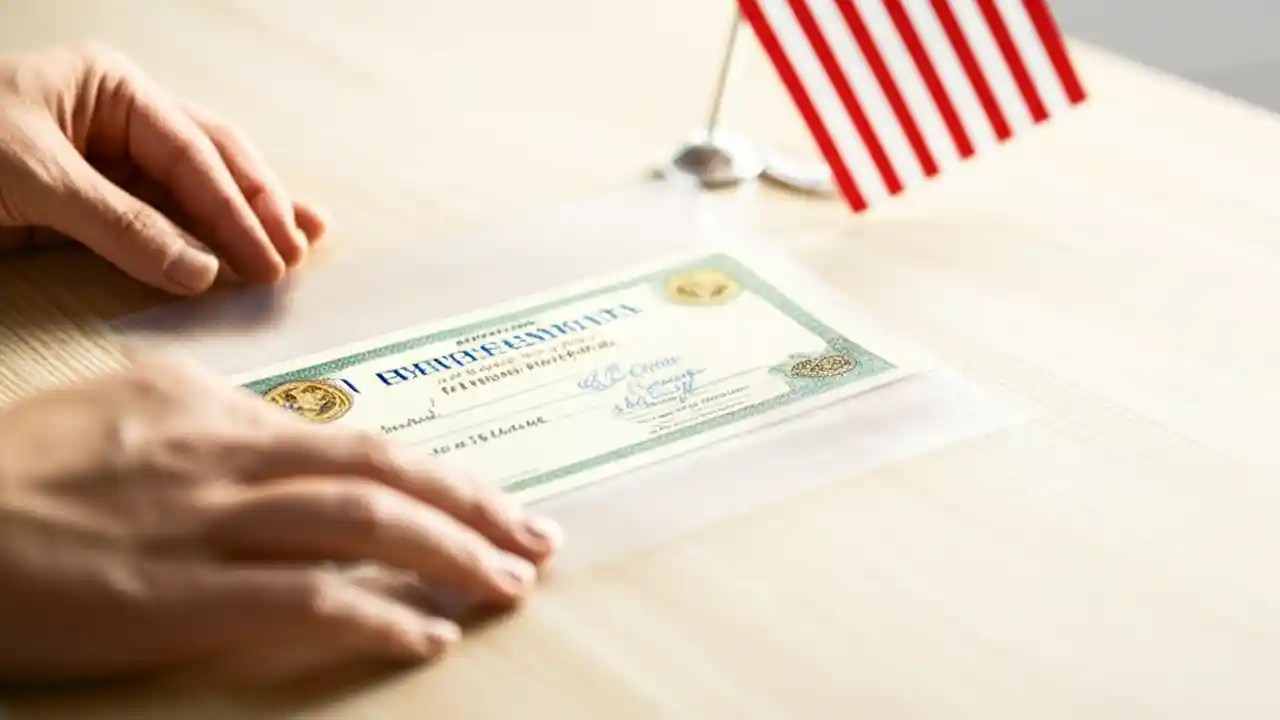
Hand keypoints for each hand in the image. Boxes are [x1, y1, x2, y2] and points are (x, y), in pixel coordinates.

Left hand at [0, 43, 326, 294]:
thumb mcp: (33, 178)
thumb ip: (121, 225)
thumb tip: (200, 271)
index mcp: (111, 88)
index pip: (193, 151)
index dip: (237, 208)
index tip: (268, 259)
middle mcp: (120, 117)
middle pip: (212, 159)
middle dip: (258, 206)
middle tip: (295, 255)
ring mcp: (109, 158)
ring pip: (195, 189)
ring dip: (246, 219)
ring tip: (300, 245)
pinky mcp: (93, 200)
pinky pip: (161, 219)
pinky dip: (202, 239)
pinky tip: (238, 252)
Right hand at [0, 357, 561, 683]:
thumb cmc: (11, 474)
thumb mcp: (114, 412)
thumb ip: (206, 421)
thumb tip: (280, 437)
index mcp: (209, 407)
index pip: (350, 439)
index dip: (432, 475)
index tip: (486, 500)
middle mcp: (221, 454)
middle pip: (380, 470)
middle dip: (474, 504)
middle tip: (540, 536)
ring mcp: (202, 523)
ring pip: (362, 523)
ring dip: (452, 552)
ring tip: (513, 580)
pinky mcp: (175, 596)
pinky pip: (305, 599)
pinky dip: (378, 614)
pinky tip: (428, 632)